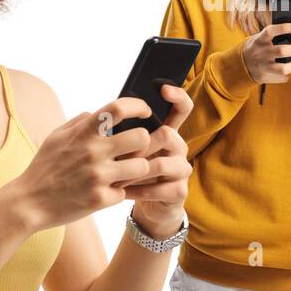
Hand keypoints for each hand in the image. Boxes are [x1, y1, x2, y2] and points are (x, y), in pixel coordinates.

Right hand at [12, 96, 158, 232]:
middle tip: (137, 148)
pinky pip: (125, 192)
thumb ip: (80, 122)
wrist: (28, 203)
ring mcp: (98, 176)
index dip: (138, 106)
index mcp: (83, 133)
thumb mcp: (56, 137)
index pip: (118, 108)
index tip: (145, 112)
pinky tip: (106, 192)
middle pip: (141, 137)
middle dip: (144, 142)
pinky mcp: (100, 199)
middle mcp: (93, 151)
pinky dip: (117, 192)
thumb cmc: (44, 168)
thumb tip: (99, 112)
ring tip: (126, 172)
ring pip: (142, 166)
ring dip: (137, 169)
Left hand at [114, 83, 192, 234]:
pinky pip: (161, 188)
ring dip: (136, 171)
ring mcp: (182, 169)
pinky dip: (138, 190)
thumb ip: (121, 130)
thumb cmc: (127, 169)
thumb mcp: (123, 148)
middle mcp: (178, 147)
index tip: (162, 88)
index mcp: (167, 131)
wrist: (139, 202)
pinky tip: (123, 192)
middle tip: (118, 155)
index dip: (177, 96)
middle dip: (140, 145)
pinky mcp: (180, 191)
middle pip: (167, 134)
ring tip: (116, 177)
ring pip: (163, 163)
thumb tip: (108, 111)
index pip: (181, 108)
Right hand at [242, 22, 290, 83]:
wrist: (240, 65)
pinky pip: (281, 77)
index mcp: (259, 40)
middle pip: (282, 51)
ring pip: (284, 68)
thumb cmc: (257, 48)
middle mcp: (261, 53)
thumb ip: (274, 36)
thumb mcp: (260, 38)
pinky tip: (290, 70)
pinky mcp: (265, 77)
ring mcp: (263, 66)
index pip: (270, 31)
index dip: (284, 28)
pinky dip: (289, 74)